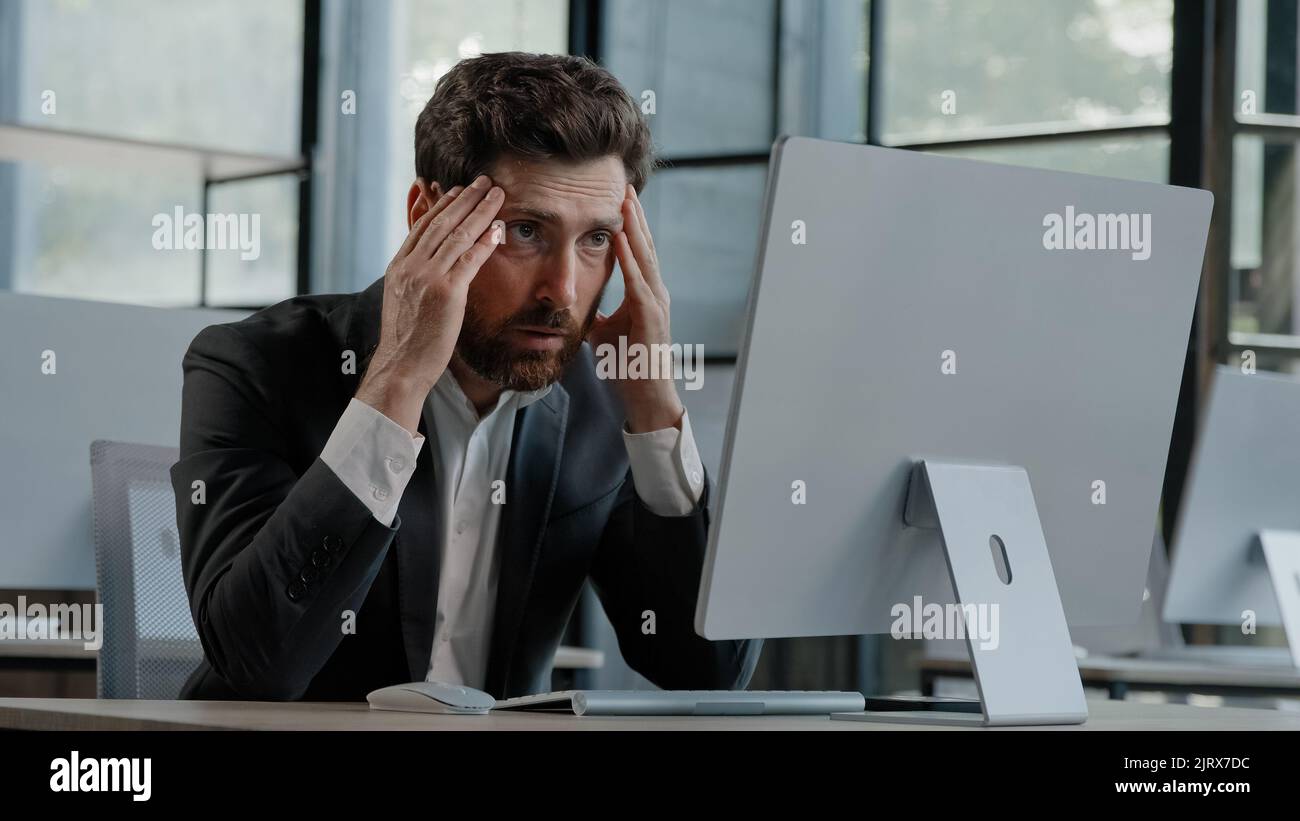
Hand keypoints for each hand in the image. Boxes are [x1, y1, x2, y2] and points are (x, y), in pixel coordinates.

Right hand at [356, 175, 503, 432]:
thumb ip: (415, 280)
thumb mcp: (403, 302)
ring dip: (479, 212)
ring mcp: (428, 278)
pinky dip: (485, 241)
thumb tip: (428, 270)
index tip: (456, 191)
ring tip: (495, 194)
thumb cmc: (407, 341)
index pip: (422, 228)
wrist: (401, 366)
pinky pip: (469, 259)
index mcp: (399, 268)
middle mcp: (411, 267)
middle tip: (482, 181)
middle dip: (464, 200)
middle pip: (441, 224)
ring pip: (457, 235)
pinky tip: (498, 227)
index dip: (441, 207)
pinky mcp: (446, 293)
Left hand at [587, 184, 684, 432]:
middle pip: (645, 246)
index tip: (619, 200)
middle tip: (625, 186)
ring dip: (635, 228)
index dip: (629, 225)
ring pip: (645, 257)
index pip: (638, 251)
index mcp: (646, 293)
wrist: (646, 395)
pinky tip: (621, 239)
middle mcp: (656, 292)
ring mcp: (657, 303)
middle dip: (634, 216)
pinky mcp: (651, 317)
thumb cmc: (628, 365)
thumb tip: (576, 301)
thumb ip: (597, 312)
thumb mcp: (605, 331)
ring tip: (625, 202)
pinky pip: (638, 282)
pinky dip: (630, 259)